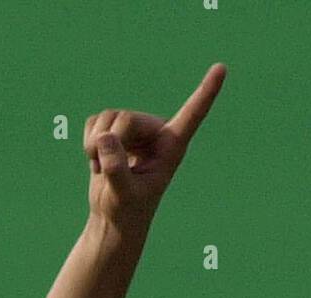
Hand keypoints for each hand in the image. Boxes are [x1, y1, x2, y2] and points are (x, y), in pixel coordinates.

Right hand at [83, 64, 226, 233]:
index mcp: (173, 147)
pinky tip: (97, 159)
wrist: (112, 216)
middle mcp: (156, 132)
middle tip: (107, 168)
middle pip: (126, 118)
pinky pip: (94, 121)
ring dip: (95, 144)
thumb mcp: (122, 195)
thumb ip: (116, 170)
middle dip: (110, 142)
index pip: (192, 115)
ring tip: (102, 167)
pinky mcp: (114, 128)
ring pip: (107, 117)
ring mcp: (135, 128)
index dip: (206, 91)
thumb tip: (106, 140)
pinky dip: (88, 142)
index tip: (222, 67)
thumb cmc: (125, 211)